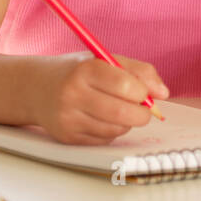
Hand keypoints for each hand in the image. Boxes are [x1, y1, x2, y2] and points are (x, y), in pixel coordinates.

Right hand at [33, 51, 169, 144]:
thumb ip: (139, 71)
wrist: (36, 88)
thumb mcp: (105, 60)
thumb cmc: (77, 72)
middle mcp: (73, 94)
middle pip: (122, 112)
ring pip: (116, 129)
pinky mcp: (67, 136)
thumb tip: (164, 93)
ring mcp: (68, 118)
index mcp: (84, 69)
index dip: (142, 91)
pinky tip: (103, 119)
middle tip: (145, 109)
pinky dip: (113, 131)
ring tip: (119, 110)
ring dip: (127, 123)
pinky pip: (104, 139)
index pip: (125, 85)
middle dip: (142, 114)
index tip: (144, 92)